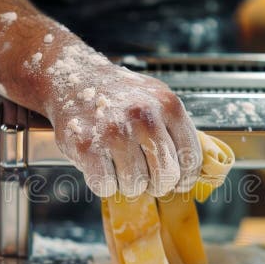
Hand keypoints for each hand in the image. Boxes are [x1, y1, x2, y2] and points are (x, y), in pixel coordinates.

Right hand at [45, 54, 200, 197]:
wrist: (72, 77)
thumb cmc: (117, 95)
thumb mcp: (155, 98)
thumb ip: (175, 129)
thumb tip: (192, 173)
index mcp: (167, 105)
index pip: (190, 157)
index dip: (185, 178)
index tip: (178, 183)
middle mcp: (144, 117)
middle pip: (166, 176)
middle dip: (156, 184)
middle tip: (145, 177)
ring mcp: (114, 132)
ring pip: (135, 185)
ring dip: (127, 183)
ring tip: (118, 164)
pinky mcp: (86, 147)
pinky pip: (105, 186)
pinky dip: (103, 184)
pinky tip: (101, 165)